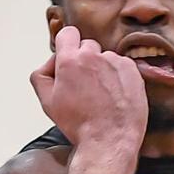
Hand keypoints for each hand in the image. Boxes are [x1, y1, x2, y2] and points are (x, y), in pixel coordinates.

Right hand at [30, 25, 147, 149]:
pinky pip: (122, 66)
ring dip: (103, 70)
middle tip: (84, 84)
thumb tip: (49, 66)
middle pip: (87, 46)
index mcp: (70, 60)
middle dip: (85, 60)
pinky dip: (119, 77)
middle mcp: (93, 56)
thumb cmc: (80, 124)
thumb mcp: (47, 102)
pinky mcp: (132, 70)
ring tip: (102, 95)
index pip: (68, 34)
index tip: (69, 57)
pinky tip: (115, 95)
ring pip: (106, 58)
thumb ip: (41, 76)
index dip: (67, 45)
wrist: (109, 139)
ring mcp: (115, 61)